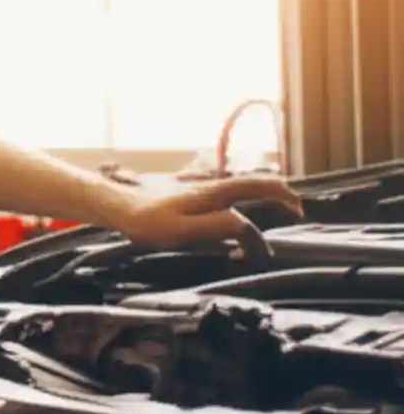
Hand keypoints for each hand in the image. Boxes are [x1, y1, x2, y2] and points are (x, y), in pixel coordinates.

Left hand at [111, 175, 302, 256]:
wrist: (115, 204)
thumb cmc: (146, 221)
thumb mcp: (181, 230)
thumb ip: (216, 226)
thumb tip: (247, 224)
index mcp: (212, 193)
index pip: (256, 186)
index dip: (281, 195)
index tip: (297, 211)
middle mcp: (208, 185)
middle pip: (251, 183)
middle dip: (275, 193)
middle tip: (292, 209)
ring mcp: (197, 187)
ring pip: (236, 188)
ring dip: (258, 197)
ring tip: (268, 214)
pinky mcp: (186, 192)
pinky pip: (221, 194)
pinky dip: (238, 201)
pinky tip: (232, 215)